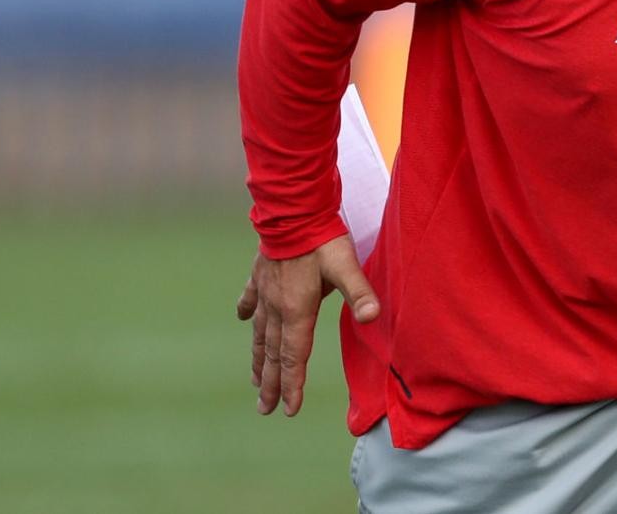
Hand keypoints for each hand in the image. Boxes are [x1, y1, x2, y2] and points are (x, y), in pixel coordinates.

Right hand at [235, 234, 378, 416]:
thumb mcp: (345, 265)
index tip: (288, 409)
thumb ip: (360, 292)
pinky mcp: (260, 274)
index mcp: (296, 310)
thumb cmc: (321, 237)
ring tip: (255, 380)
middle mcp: (276, 306)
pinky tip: (242, 320)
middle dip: (271, 383)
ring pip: (260, 333)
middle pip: (273, 353)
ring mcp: (264, 290)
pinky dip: (247, 311)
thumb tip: (374, 318)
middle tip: (265, 409)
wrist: (292, 208)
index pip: (294, 356)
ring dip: (258, 358)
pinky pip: (250, 298)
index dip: (292, 384)